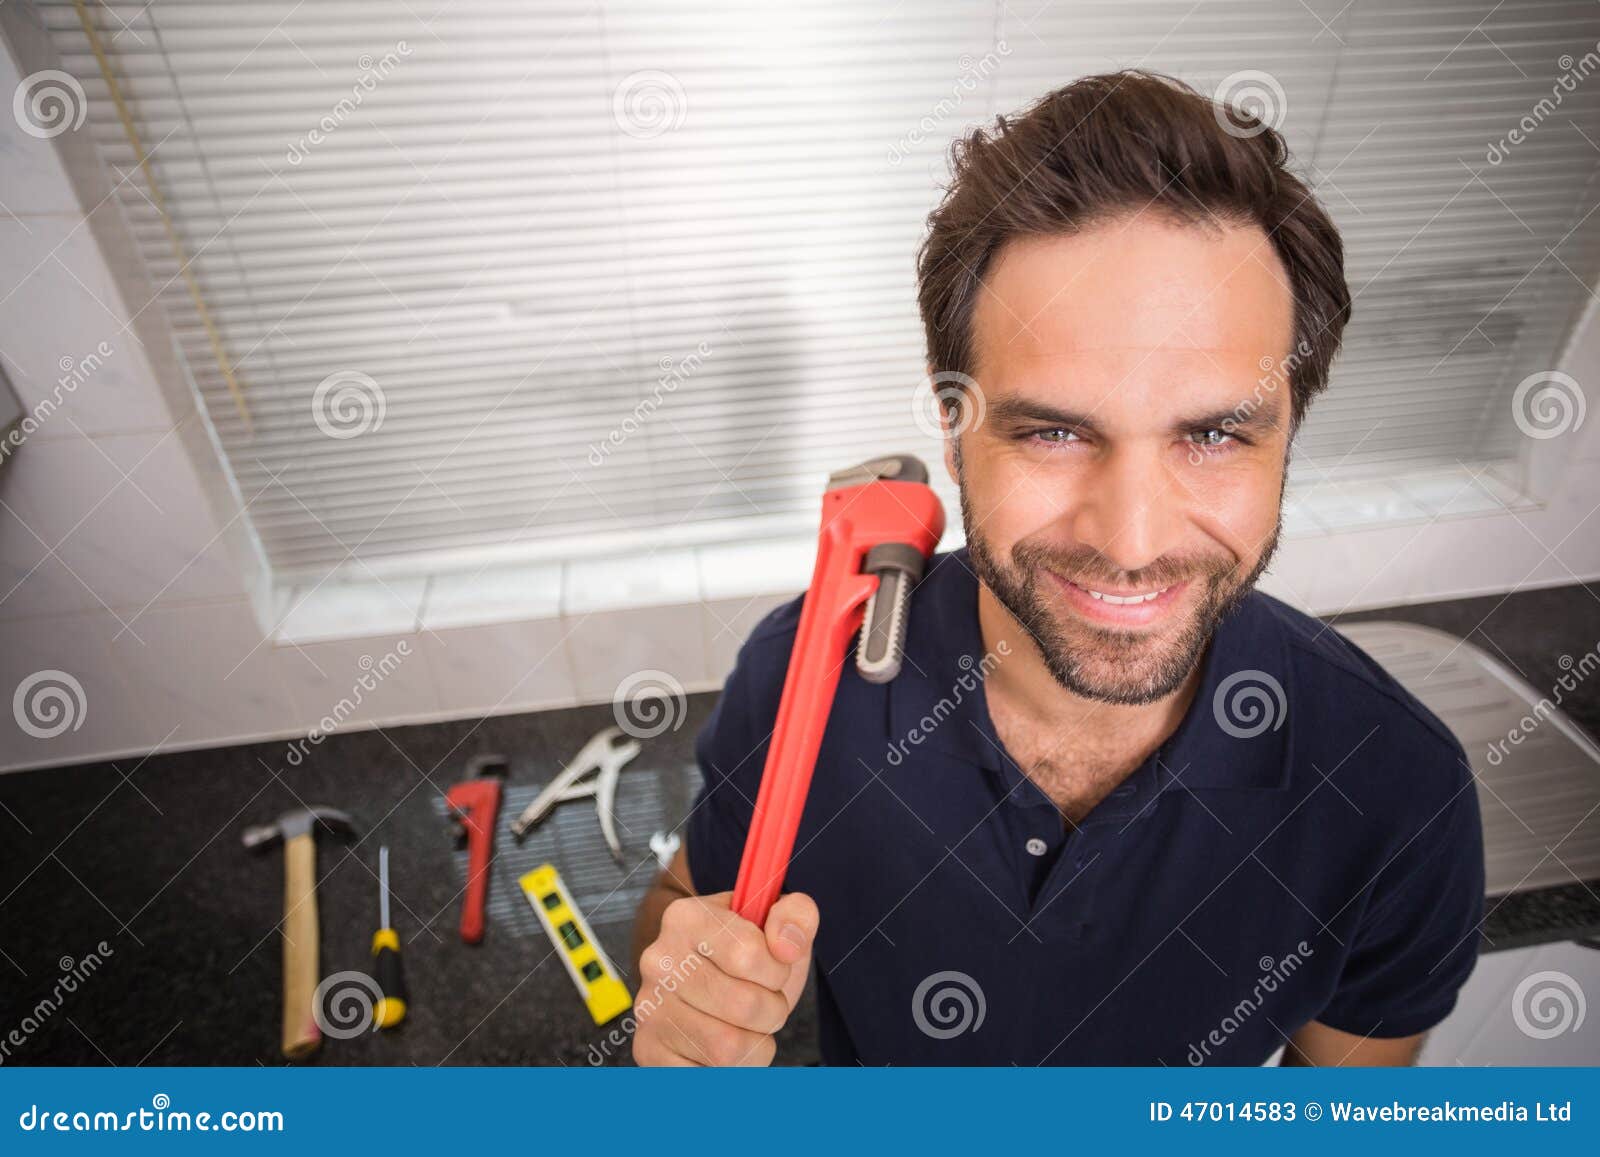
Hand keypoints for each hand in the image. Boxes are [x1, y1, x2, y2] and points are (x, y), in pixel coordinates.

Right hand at [632, 890, 817, 1065]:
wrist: (713, 984)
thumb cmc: (749, 955)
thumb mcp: (778, 924)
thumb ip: (796, 916)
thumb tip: (786, 948)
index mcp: (687, 918)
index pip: (750, 955)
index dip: (777, 970)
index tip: (771, 967)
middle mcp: (658, 961)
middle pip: (744, 1007)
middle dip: (772, 1011)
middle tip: (762, 1002)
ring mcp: (650, 1008)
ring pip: (728, 1050)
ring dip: (756, 1046)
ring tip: (745, 1025)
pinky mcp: (647, 1050)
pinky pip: (706, 1080)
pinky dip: (730, 1072)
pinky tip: (722, 1048)